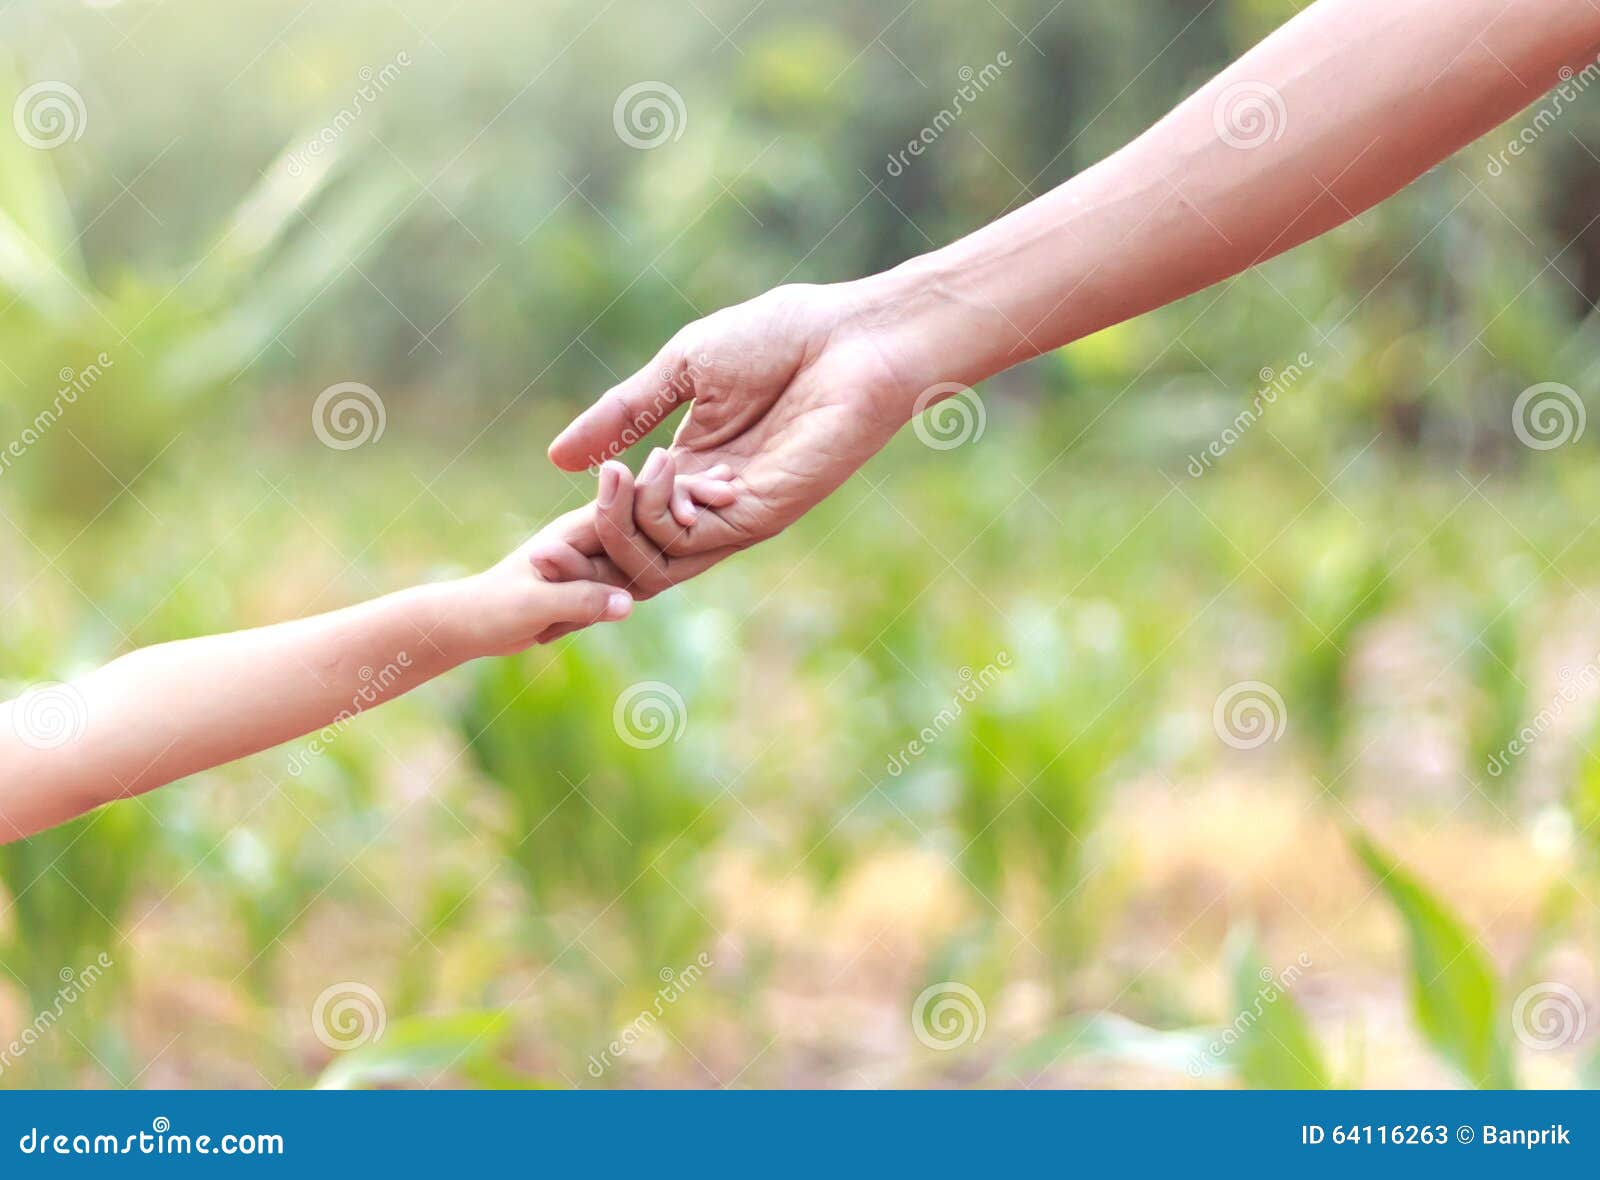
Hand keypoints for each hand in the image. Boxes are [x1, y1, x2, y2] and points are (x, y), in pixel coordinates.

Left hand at [457, 537, 633, 657]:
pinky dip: (595, 616)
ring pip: (632, 581)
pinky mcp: (592, 583)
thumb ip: (582, 600)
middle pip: (640, 554)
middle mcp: (591, 538)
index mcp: (577, 527)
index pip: (633, 513)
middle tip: (561, 604)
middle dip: (614, 588)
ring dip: (600, 607)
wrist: (471, 625)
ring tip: (555, 615)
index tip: (605, 577)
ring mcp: (593, 561)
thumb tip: (628, 603)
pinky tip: (558, 623)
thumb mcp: (536, 604)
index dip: (639, 540)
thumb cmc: (494, 606)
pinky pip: (617, 600)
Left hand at [482, 464, 739, 648]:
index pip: (634, 506)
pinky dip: (670, 531)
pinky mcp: (601, 566)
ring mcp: (599, 547)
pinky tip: (697, 524)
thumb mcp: (533, 607)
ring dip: (685, 506)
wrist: (469, 620)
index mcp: (579, 532)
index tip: (714, 491)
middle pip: (649, 507)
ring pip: (650, 523)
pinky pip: (643, 547)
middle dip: (688, 494)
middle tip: (734, 484)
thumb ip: (579, 600)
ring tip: (730, 492)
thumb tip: (627, 604)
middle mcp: (593, 531)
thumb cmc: (492, 611)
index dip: (675, 498)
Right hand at [546, 279, 935, 596]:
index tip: (537, 538)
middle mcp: (709, 502)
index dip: (580, 528)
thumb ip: (624, 413)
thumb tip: (558, 458)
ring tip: (618, 474)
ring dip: (619, 525)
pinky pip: (692, 542)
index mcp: (689, 467)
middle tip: (551, 536)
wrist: (852, 338)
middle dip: (585, 550)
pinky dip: (660, 516)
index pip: (623, 519)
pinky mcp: (761, 517)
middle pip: (631, 554)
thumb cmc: (780, 338)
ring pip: (654, 559)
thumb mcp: (681, 369)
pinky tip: (658, 468)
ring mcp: (735, 515)